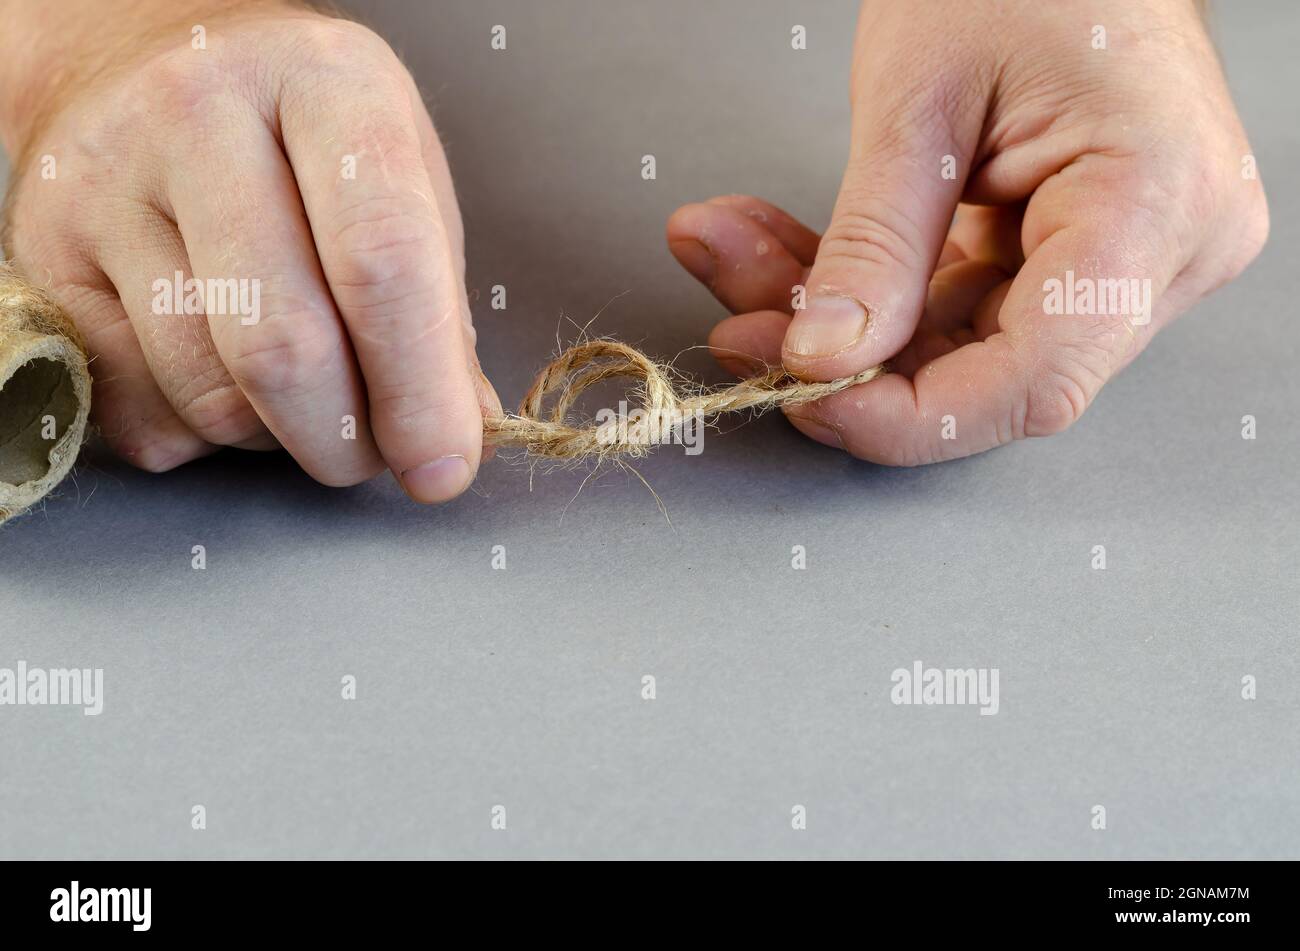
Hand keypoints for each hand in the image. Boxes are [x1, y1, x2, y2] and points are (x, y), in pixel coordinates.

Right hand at [0, 0, 499, 501]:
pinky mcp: (43, 254)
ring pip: (209, 393)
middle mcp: (200, 112)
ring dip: (276, 437)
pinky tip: (222, 374)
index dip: (421, 389)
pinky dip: (202, 434)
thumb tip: (464, 431)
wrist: (138, 64)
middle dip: (345, 439)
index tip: (442, 465)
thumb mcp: (399, 175)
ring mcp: (107, 182)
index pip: (382, 257)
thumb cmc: (301, 134)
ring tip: (300, 394)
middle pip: (284, 343)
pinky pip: (141, 410)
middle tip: (372, 452)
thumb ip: (437, 302)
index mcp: (324, 82)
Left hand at [667, 0, 1266, 464]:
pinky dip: (866, 284)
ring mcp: (1121, 256)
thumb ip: (872, 243)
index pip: (1033, 382)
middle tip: (739, 321)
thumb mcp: (920, 98)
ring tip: (737, 253)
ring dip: (836, 315)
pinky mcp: (1070, 247)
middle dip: (844, 355)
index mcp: (1155, 208)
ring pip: (955, 342)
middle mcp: (1162, 252)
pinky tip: (782, 249)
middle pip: (985, 372)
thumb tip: (822, 357)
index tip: (801, 395)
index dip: (906, 417)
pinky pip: (957, 300)